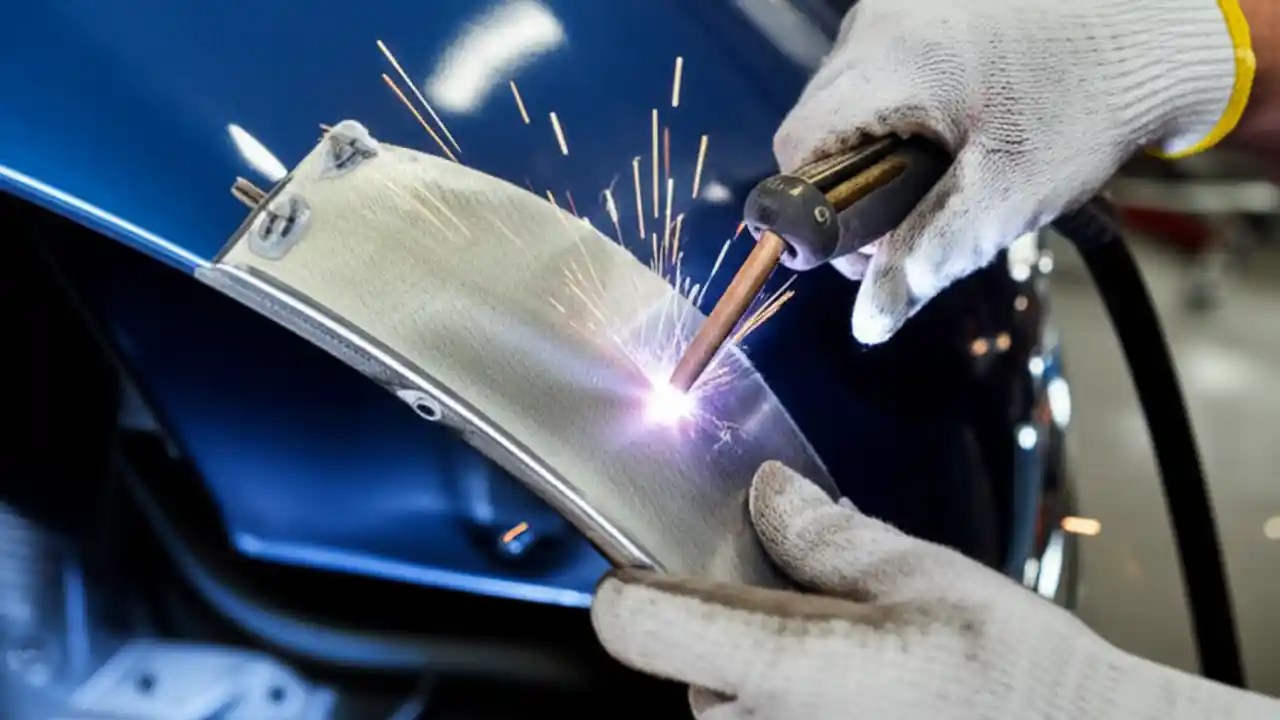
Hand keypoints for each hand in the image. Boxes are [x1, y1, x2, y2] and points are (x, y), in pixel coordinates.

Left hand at [591, 462, 1276, 718]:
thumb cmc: (1015, 679)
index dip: (634, 582)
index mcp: (779, 665)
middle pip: (684, 658)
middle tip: (816, 603)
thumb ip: (824, 534)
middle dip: (734, 622)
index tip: (653, 562)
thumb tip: (770, 495)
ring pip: (727, 700)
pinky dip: (794, 704)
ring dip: (766, 668)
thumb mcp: (922, 575)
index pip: (631, 623)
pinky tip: (866, 692)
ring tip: (856, 653)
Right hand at [775, 0, 1242, 343]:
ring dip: (879, 148)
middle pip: (820, 125)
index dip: (820, 212)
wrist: (1158, 36)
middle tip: (918, 218)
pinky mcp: (925, 7)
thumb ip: (925, 260)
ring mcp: (901, 8)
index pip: (799, 149)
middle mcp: (880, 24)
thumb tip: (869, 321)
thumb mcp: (1004, 199)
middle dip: (855, 185)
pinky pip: (881, 72)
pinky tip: (956, 132)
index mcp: (888, 63)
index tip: (870, 246)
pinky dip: (903, 113)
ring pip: (848, 99)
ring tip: (948, 171)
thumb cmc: (1090, 106)